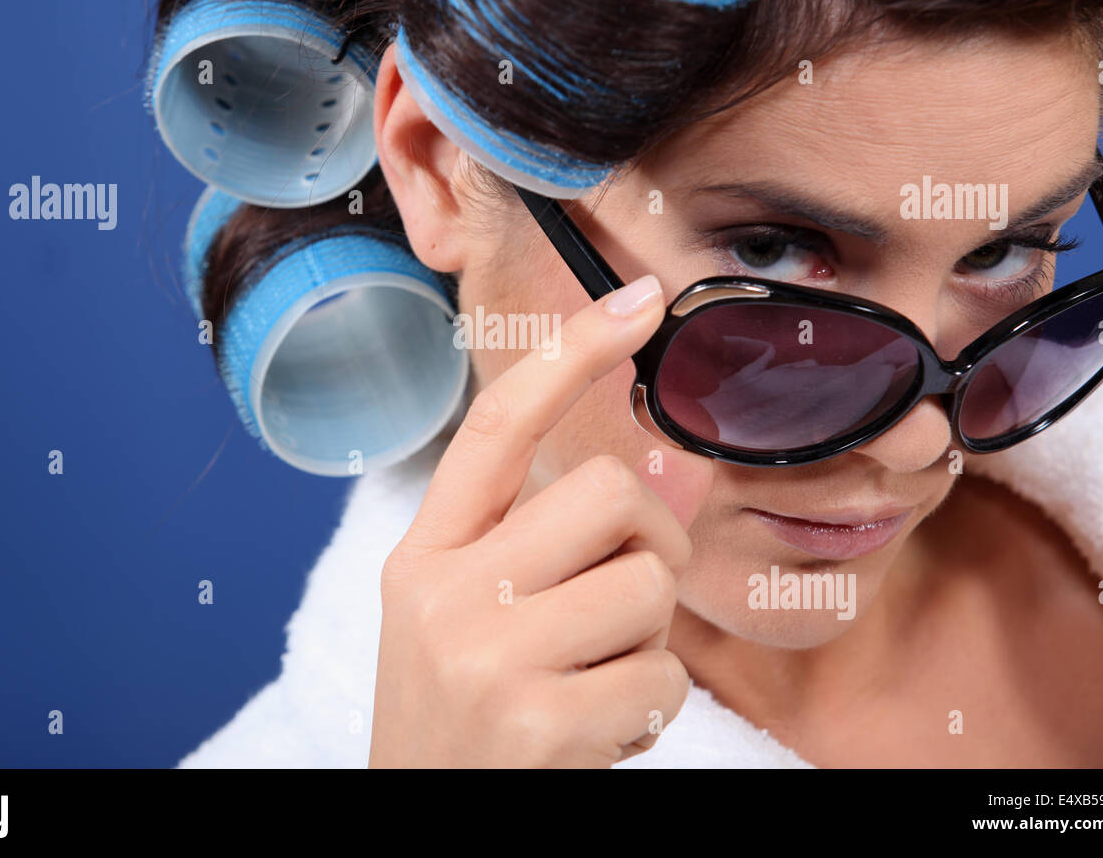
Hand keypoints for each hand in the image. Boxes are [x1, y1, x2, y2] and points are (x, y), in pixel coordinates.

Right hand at [369, 274, 698, 767]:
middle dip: (650, 538)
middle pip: (608, 494)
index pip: (498, 428)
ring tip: (592, 677)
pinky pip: (660, 675)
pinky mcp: (538, 724)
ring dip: (648, 636)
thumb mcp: (484, 612)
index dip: (571, 354)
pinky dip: (649, 706)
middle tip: (624, 596)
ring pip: (647, 584)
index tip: (638, 297)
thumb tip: (679, 462)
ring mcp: (486, 657)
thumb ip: (564, 536)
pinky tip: (595, 731)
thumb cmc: (467, 711)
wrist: (427, 818)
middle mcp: (443, 593)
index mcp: (423, 554)